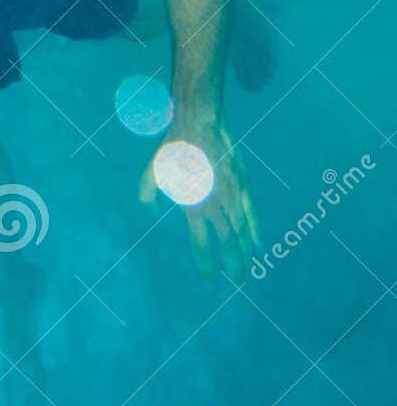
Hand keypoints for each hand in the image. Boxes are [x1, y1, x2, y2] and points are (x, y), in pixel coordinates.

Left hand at [139, 119, 259, 283]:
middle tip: (238, 283)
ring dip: (246, 252)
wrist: (198, 122)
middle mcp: (214, 204)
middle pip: (227, 243)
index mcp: (192, 205)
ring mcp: (231, 194)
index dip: (206, 264)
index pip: (201, 243)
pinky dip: (255, 230)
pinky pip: (251, 212)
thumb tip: (146, 209)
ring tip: (249, 269)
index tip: (210, 281)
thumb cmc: (173, 148)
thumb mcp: (152, 171)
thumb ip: (147, 192)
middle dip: (233, 265)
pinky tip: (258, 245)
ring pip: (241, 231)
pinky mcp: (241, 183)